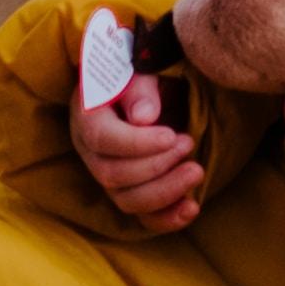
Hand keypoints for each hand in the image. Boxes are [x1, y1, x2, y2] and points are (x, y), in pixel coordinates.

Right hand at [71, 67, 203, 235]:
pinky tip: (192, 208)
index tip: (170, 135)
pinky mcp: (130, 190)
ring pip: (126, 200)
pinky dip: (167, 219)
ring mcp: (109, 174)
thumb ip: (141, 86)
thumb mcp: (141, 66)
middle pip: (111, 174)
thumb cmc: (142, 70)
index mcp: (87, 114)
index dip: (136, 143)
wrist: (150, 84)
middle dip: (155, 166)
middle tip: (188, 144)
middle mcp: (91, 150)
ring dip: (164, 192)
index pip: (102, 138)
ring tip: (197, 171)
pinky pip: (142, 216)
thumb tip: (144, 117)